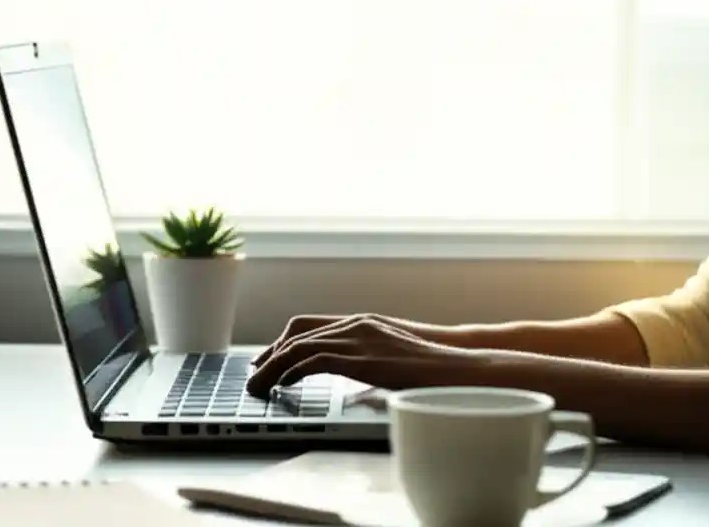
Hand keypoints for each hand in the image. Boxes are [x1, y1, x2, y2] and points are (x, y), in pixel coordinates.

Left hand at [245, 315, 483, 397]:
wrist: (453, 362)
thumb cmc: (428, 365)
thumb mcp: (391, 357)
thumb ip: (368, 359)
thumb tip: (355, 376)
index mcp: (361, 322)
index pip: (308, 326)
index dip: (282, 342)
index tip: (268, 360)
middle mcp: (354, 325)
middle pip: (297, 334)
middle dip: (270, 355)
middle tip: (255, 375)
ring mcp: (356, 338)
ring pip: (299, 347)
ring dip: (273, 367)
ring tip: (259, 385)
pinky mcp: (358, 358)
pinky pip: (312, 361)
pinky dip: (291, 372)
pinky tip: (283, 385)